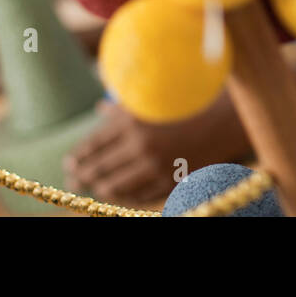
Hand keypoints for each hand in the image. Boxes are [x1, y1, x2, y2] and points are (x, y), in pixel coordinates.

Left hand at [64, 97, 248, 203]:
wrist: (225, 120)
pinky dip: (126, 196)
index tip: (70, 162)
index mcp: (132, 122)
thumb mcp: (152, 99)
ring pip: (115, 189)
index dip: (78, 156)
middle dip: (82, 175)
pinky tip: (120, 194)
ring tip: (95, 187)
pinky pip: (139, 197)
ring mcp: (156, 168)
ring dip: (101, 189)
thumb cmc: (188, 103)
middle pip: (99, 169)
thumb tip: (98, 109)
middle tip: (73, 178)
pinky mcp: (170, 183)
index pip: (93, 145)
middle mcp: (140, 147)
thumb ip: (122, 107)